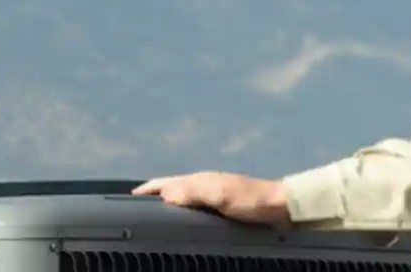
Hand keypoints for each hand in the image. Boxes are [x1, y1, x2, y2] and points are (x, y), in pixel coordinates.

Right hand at [131, 171, 291, 225]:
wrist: (282, 209)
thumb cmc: (254, 200)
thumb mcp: (220, 194)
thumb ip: (193, 192)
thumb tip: (165, 194)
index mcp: (200, 181)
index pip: (164, 184)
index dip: (146, 191)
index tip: (128, 201)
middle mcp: (204, 187)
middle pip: (171, 192)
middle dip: (153, 199)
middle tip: (135, 213)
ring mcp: (214, 199)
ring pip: (183, 202)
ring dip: (168, 208)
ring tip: (155, 222)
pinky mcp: (224, 212)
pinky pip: (195, 213)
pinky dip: (184, 218)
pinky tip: (186, 228)